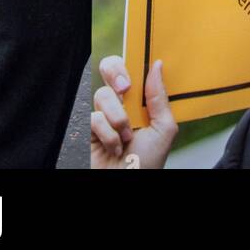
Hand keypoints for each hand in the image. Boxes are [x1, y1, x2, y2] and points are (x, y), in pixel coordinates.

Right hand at [91, 55, 177, 169]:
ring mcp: (102, 115)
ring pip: (103, 94)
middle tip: (126, 89)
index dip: (130, 64)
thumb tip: (157, 65)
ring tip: (126, 138)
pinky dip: (107, 135)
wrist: (127, 185)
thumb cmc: (147, 163)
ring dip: (118, 119)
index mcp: (138, 100)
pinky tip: (114, 148)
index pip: (131, 69)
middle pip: (109, 67)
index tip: (136, 76)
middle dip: (115, 72)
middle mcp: (119, 103)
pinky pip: (93, 117)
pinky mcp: (86, 128)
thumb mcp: (164, 129)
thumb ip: (159, 97)